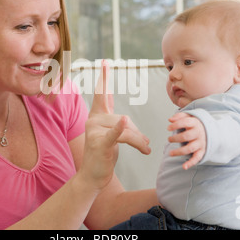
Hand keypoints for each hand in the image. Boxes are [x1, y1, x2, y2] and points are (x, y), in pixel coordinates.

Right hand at [81, 61, 150, 190]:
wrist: (93, 177)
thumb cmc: (103, 155)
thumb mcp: (114, 135)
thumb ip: (118, 122)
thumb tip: (123, 111)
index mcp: (96, 116)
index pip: (102, 94)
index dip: (104, 78)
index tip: (105, 62)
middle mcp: (93, 120)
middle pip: (124, 119)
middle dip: (138, 134)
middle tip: (147, 145)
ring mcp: (95, 132)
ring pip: (126, 128)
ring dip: (139, 141)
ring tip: (146, 150)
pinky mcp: (100, 144)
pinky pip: (114, 134)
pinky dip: (120, 129)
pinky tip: (125, 122)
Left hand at [168, 113, 205, 169]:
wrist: (210, 130)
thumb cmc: (195, 124)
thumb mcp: (189, 116)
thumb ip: (179, 116)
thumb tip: (170, 120)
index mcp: (195, 123)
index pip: (185, 122)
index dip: (176, 125)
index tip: (168, 128)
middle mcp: (198, 133)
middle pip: (187, 136)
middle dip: (176, 138)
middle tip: (169, 139)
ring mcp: (200, 143)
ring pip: (190, 148)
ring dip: (179, 152)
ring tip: (170, 153)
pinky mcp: (202, 151)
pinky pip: (197, 158)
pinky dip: (191, 163)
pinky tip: (184, 166)